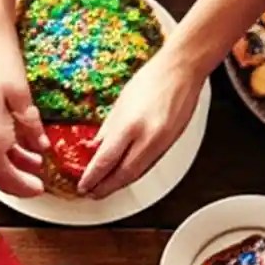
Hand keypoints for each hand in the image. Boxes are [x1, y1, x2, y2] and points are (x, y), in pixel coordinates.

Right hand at [0, 9, 48, 196]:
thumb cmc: (2, 58)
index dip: (20, 185)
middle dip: (13, 182)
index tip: (39, 190)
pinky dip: (3, 152)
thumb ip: (29, 124)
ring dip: (10, 166)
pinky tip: (22, 145)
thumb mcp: (22, 93)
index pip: (2, 171)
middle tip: (36, 187)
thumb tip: (40, 148)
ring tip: (35, 165)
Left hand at [77, 51, 203, 197]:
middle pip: (123, 174)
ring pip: (138, 173)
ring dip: (119, 185)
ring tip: (104, 189)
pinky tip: (124, 176)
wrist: (182, 70)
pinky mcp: (171, 143)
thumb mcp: (119, 105)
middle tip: (91, 193)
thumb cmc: (150, 81)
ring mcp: (162, 143)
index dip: (92, 177)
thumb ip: (107, 131)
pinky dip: (134, 174)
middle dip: (105, 188)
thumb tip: (94, 150)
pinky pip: (149, 166)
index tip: (82, 185)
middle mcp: (148, 138)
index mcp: (130, 126)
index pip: (105, 161)